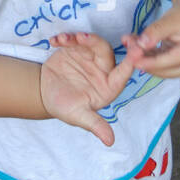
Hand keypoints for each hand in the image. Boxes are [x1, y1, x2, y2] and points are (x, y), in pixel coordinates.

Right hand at [40, 31, 137, 146]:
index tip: (136, 50)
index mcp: (109, 86)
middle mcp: (103, 70)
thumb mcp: (78, 116)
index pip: (123, 73)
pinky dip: (66, 37)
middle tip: (82, 38)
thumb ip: (95, 124)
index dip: (131, 61)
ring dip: (79, 38)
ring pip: (91, 42)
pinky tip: (55, 41)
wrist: (43, 94)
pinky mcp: (76, 48)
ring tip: (65, 39)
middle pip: (106, 52)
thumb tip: (110, 141)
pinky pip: (74, 39)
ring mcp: (90, 57)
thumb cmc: (63, 107)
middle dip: (95, 42)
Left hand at [120, 0, 179, 76]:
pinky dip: (150, 57)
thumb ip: (156, 32)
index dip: (148, 62)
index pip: (168, 62)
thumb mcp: (171, 19)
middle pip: (164, 70)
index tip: (131, 58)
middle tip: (128, 49)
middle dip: (144, 62)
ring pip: (162, 70)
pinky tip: (138, 47)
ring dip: (145, 60)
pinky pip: (163, 65)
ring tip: (131, 44)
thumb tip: (141, 45)